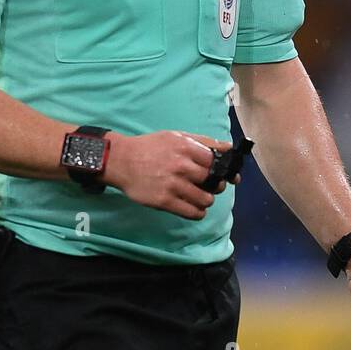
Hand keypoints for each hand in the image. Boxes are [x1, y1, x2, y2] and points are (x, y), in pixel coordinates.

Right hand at [102, 130, 238, 218]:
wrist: (121, 160)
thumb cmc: (151, 148)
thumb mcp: (177, 136)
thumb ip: (204, 142)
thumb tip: (229, 148)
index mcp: (186, 147)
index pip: (216, 162)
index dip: (220, 169)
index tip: (219, 173)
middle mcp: (181, 166)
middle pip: (213, 182)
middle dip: (214, 185)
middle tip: (208, 185)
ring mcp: (173, 185)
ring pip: (205, 200)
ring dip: (206, 200)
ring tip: (199, 197)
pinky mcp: (164, 201)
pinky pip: (192, 212)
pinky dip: (197, 212)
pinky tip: (194, 208)